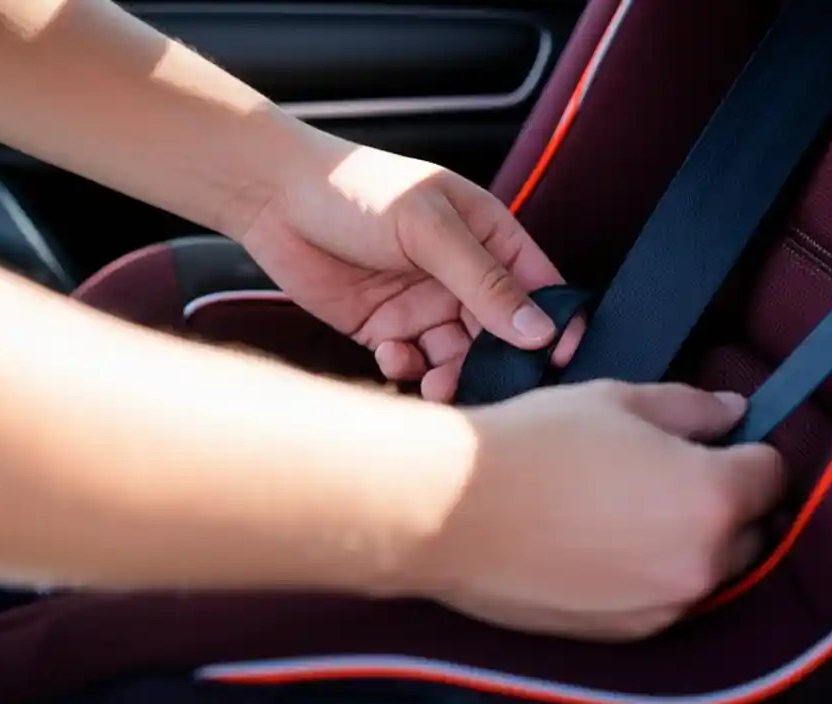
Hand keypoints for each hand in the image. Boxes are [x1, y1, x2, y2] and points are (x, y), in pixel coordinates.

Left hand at [235, 129, 582, 401]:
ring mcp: (423, 303)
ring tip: (436, 383)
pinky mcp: (384, 328)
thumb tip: (539, 329)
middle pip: (500, 334)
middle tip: (485, 384)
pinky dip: (408, 368)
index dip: (553, 324)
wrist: (274, 198)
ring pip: (458, 356)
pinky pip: (412, 362)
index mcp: (488, 236)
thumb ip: (485, 281)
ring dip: (451, 375)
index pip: (539, 287)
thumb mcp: (429, 229)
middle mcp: (461, 274)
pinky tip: (390, 354)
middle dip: (496, 363)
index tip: (557, 360)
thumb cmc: (356, 190)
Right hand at [394, 382, 784, 640]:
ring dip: (687, 541)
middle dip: (724, 501)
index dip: (747, 450)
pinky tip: (600, 544)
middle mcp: (702, 561)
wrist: (451, 509)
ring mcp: (664, 606)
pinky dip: (648, 574)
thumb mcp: (617, 400)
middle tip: (668, 473)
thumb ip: (691, 408)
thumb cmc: (532, 445)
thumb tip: (732, 413)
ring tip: (626, 510)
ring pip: (707, 570)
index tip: (719, 443)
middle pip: (750, 531)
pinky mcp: (626, 632)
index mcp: (712, 496)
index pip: (773, 473)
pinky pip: (663, 600)